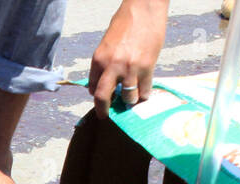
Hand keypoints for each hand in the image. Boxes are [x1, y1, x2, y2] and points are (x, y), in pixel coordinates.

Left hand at [89, 0, 168, 118]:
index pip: (93, 87)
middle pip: (103, 98)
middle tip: (105, 116)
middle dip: (103, 111)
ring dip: (129, 101)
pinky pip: (144, 91)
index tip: (102, 99)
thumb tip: (104, 81)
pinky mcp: (147, 68)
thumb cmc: (126, 22)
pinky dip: (144, 95)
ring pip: (127, 98)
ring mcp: (130, 68)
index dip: (97, 95)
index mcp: (98, 59)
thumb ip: (105, 63)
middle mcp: (112, 66)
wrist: (144, 7)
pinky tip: (144, 92)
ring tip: (132, 98)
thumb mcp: (107, 43)